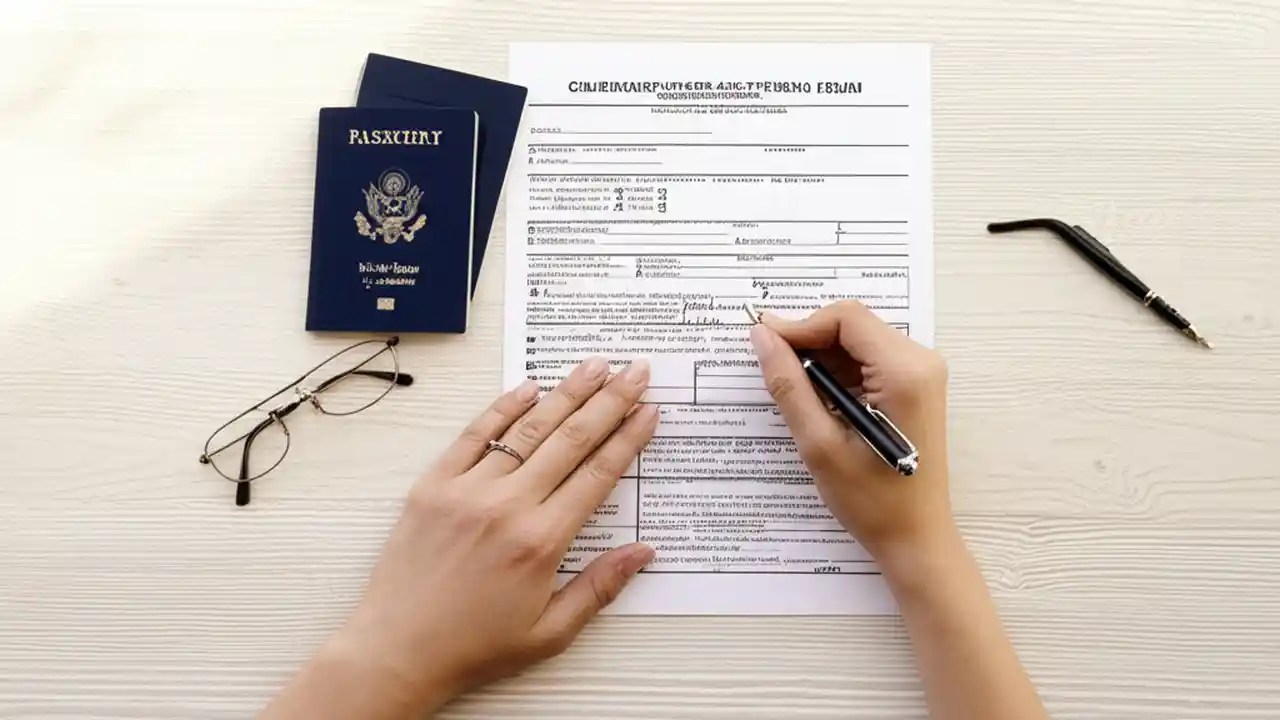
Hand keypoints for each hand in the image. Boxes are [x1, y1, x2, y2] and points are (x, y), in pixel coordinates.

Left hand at [267, 358, 658, 718]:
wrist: (398, 650)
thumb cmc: (473, 646)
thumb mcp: (550, 632)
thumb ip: (600, 587)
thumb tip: (644, 552)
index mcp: (542, 541)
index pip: (598, 474)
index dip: (629, 438)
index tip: (649, 412)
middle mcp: (507, 506)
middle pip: (571, 439)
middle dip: (610, 401)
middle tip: (634, 372)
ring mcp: (468, 490)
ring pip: (528, 428)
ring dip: (566, 392)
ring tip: (594, 366)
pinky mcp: (434, 486)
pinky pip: (474, 435)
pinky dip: (503, 408)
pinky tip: (528, 387)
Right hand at [748, 301, 953, 570]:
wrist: (916, 538)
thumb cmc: (873, 501)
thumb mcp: (820, 444)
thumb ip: (789, 385)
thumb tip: (762, 338)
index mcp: (904, 373)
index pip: (845, 318)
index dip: (800, 325)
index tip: (764, 344)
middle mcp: (921, 363)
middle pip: (853, 324)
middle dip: (809, 340)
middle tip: (773, 367)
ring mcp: (922, 374)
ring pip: (858, 340)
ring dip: (823, 357)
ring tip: (794, 391)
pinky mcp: (916, 387)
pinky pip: (870, 359)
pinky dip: (839, 370)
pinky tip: (819, 400)